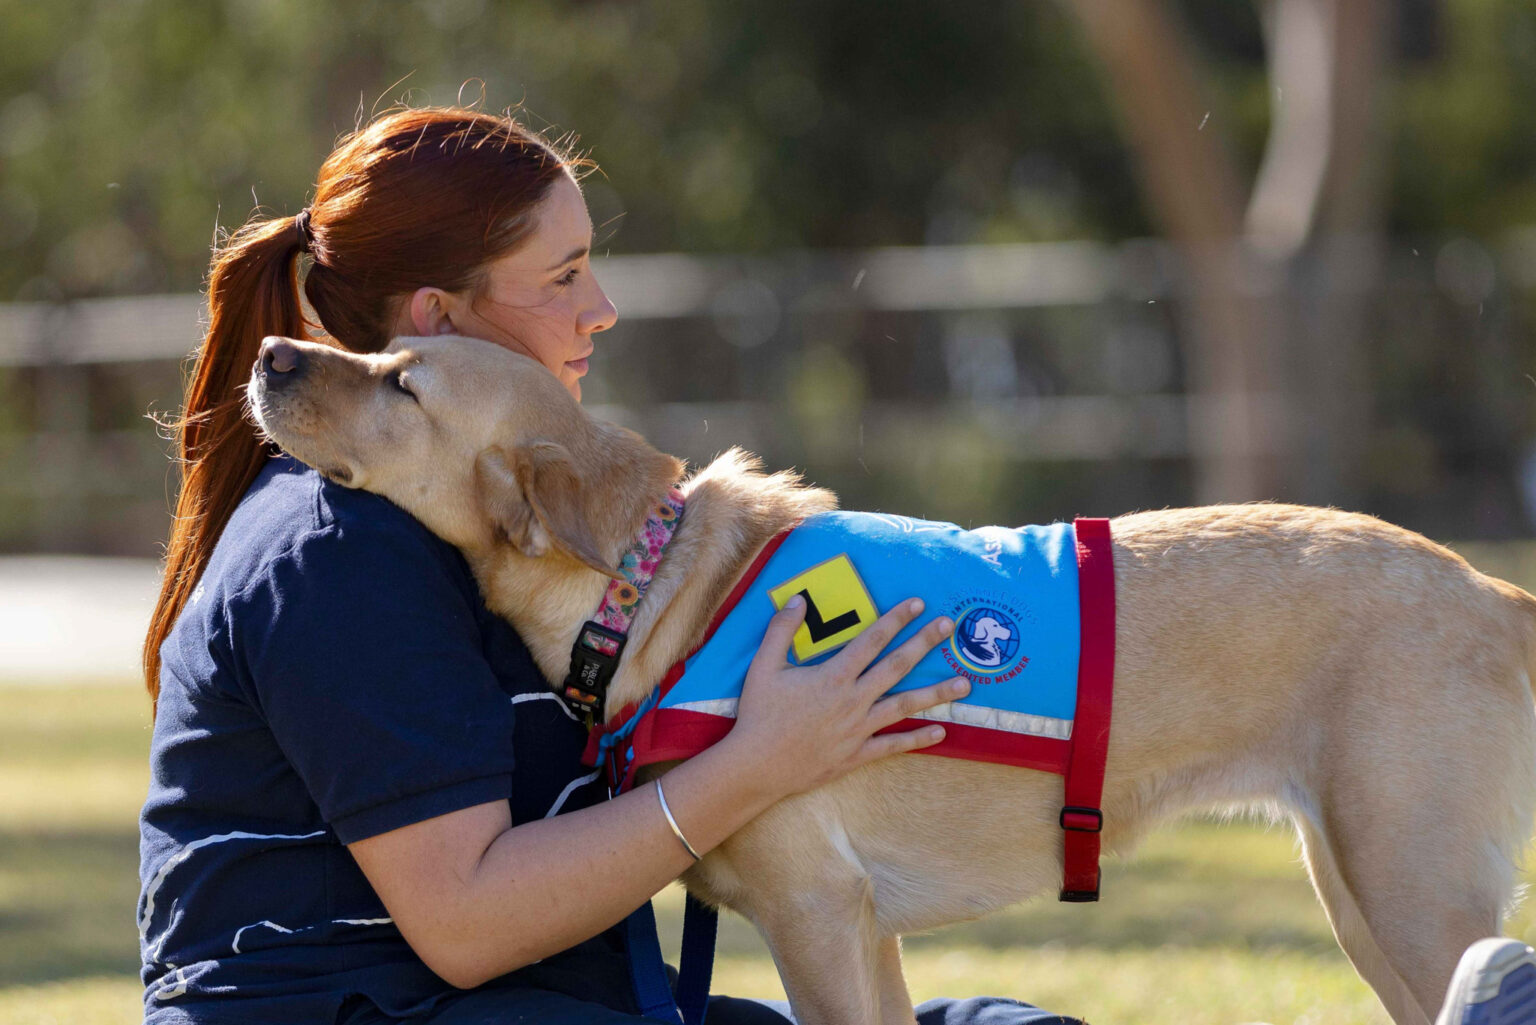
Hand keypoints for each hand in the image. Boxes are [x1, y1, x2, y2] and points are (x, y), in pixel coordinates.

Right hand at [723, 596, 970, 799]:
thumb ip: (781, 630)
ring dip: (936, 694)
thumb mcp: (763, 666)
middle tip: (949, 626)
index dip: (896, 619)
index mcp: (833, 676)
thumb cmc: (758, 714)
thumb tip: (798, 599)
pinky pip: (893, 746)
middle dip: (924, 643)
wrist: (757, 766)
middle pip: (896, 666)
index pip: (871, 640)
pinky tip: (942, 733)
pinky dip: (918, 740)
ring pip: (905, 706)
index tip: (918, 603)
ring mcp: (859, 729)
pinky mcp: (857, 754)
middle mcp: (853, 700)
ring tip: (965, 683)